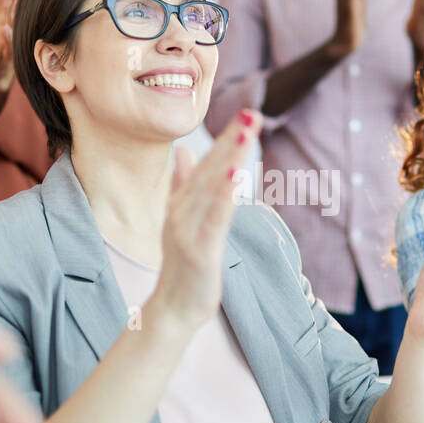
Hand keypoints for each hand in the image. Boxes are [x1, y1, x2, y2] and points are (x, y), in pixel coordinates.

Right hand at [147, 110, 262, 332]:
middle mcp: (182, 211)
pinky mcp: (198, 252)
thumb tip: (184, 151)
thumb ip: (183, 185)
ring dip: (228, 161)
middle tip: (249, 114)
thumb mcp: (184, 219)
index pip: (206, 164)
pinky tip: (234, 177)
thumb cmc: (184, 264)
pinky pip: (213, 220)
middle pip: (209, 170)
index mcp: (182, 202)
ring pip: (210, 190)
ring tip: (244, 136)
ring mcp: (187, 231)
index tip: (245, 114)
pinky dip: (223, 197)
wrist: (174, 308)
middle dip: (230, 141)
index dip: (225, 139)